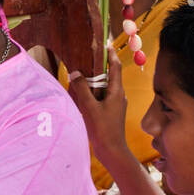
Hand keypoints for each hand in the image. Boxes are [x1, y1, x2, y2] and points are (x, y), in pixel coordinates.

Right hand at [67, 42, 127, 171]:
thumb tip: (75, 73)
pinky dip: (94, 93)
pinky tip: (83, 97)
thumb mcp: (89, 107)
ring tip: (82, 76)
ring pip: (105, 87)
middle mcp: (118, 96)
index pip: (115, 67)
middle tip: (87, 58)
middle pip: (109, 76)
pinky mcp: (111, 113)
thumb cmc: (103, 129)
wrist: (112, 151)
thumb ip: (82, 88)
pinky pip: (102, 97)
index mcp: (116, 91)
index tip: (106, 43)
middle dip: (99, 67)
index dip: (111, 54)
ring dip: (95, 81)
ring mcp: (115, 105)